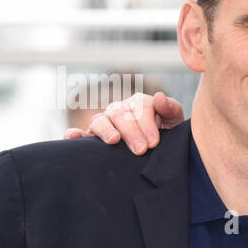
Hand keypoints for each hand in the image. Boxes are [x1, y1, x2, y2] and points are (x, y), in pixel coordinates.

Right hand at [63, 91, 184, 153]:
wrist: (159, 151)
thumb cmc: (167, 134)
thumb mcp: (174, 122)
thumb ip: (170, 109)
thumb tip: (159, 97)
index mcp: (139, 104)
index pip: (140, 107)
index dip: (147, 124)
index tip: (154, 142)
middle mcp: (119, 111)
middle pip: (120, 114)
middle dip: (131, 132)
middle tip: (141, 150)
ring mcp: (105, 123)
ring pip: (100, 121)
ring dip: (106, 130)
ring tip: (113, 140)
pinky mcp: (92, 137)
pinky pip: (81, 134)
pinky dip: (75, 134)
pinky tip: (73, 135)